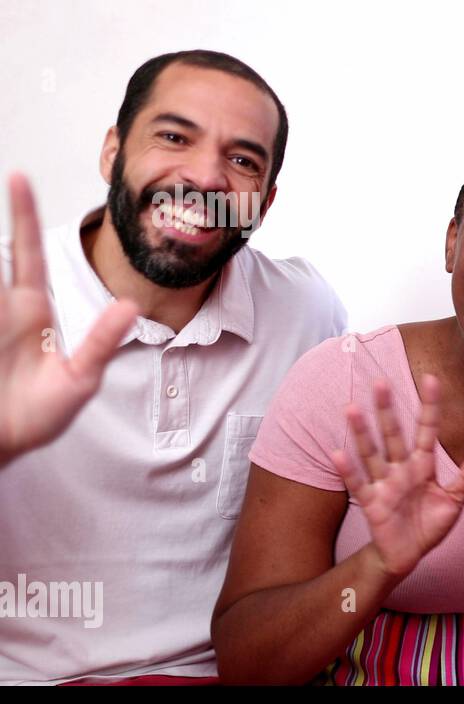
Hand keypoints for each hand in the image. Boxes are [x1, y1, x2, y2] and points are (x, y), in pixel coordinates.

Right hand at [0, 173, 137, 467]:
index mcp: (29, 311)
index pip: (28, 254)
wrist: (6, 445)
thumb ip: (101, 342)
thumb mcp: (80, 380)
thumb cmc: (40, 415)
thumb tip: (130, 305)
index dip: (23, 216)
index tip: (19, 176)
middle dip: (6, 218)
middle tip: (13, 176)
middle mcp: (0, 309)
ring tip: (7, 308)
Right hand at [330, 374, 463, 578]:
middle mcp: (401, 469)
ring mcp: (384, 484)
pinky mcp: (371, 503)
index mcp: (423, 465)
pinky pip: (358, 484)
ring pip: (372, 454)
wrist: (408, 554)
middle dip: (387, 411)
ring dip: (362, 433)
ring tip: (352, 408)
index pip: (427, 430)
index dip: (429, 407)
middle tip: (380, 382)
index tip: (431, 379)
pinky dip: (348, 471)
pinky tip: (338, 453)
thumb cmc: (430, 524)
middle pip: (393, 435)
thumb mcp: (453, 502)